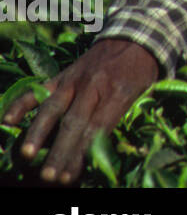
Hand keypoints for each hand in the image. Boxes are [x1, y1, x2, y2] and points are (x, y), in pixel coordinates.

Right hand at [3, 38, 159, 184]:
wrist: (136, 38)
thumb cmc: (142, 73)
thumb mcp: (144, 95)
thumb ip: (125, 119)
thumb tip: (106, 153)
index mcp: (119, 93)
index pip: (98, 128)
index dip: (82, 154)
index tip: (70, 177)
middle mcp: (94, 86)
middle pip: (74, 123)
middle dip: (60, 152)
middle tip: (50, 176)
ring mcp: (75, 79)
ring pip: (53, 107)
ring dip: (38, 132)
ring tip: (27, 155)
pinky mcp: (63, 74)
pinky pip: (39, 90)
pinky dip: (22, 105)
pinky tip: (8, 122)